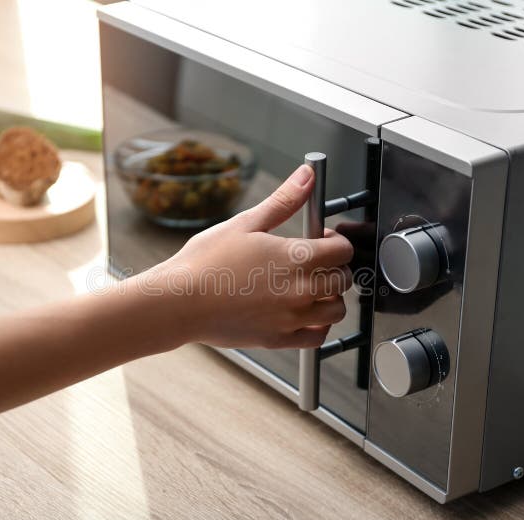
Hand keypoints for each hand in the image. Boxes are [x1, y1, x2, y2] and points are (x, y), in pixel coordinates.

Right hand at [145, 164, 353, 348]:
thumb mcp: (246, 223)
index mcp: (295, 257)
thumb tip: (307, 176)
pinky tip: (305, 314)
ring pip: (336, 311)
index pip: (342, 250)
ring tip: (312, 288)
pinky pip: (317, 337)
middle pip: (343, 280)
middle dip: (335, 267)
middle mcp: (299, 290)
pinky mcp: (278, 339)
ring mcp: (291, 318)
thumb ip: (283, 200)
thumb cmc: (205, 262)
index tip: (321, 240)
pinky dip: (319, 327)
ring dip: (331, 297)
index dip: (336, 242)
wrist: (179, 302)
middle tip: (315, 262)